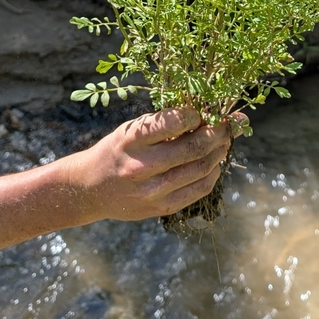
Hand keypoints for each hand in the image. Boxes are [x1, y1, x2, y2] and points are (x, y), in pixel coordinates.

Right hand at [66, 107, 246, 222]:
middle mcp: (140, 167)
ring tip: (224, 141)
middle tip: (227, 124)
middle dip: (216, 133)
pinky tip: (215, 163)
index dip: (194, 114)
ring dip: (218, 152)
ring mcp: (151, 191)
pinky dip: (212, 174)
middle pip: (191, 148)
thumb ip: (164, 123)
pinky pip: (198, 190)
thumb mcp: (131, 130)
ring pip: (199, 169)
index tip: (202, 110)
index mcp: (131, 141)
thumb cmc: (118, 150)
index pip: (171, 123)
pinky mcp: (161, 208)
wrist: (91, 188)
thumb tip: (207, 113)